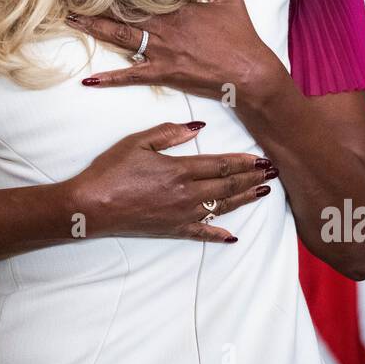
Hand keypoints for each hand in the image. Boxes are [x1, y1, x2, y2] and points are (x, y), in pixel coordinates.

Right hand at [66, 121, 276, 243]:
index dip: (243, 161)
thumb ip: (169, 133)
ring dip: (244, 200)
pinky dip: (218, 235)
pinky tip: (232, 236)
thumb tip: (197, 127)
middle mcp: (188, 194)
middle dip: (252, 178)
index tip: (261, 158)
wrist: (92, 206)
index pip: (221, 165)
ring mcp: (182, 215)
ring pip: (221, 208)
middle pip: (228, 186)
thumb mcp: (138, 142)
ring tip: (262, 193)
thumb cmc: (111, 170)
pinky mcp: (172, 229)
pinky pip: (201, 234)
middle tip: (272, 173)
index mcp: (181, 170)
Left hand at [67, 0, 285, 101]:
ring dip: (94, 29)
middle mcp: (164, 27)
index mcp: (177, 7)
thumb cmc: (241, 37)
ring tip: (71, 20)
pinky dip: (109, 79)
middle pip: (122, 11)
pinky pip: (131, 76)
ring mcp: (161, 52)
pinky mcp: (163, 74)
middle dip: (95, 2)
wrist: (249, 73)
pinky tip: (89, 80)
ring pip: (120, 37)